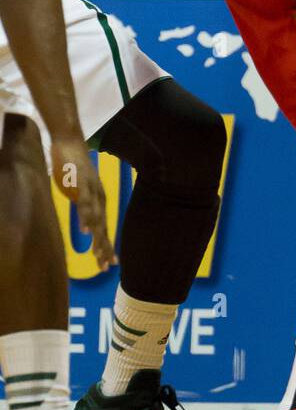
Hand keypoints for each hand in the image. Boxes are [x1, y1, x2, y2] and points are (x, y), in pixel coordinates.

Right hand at [51, 136, 115, 271]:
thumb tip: (83, 219)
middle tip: (106, 267)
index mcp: (98, 200)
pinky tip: (86, 232)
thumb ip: (83, 204)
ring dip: (98, 238)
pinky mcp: (81, 184)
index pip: (105, 227)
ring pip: (96, 219)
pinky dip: (86, 219)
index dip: (108, 245)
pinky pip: (84, 205)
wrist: (70, 142)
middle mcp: (99, 198)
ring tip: (98, 255)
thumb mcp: (80, 189)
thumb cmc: (74, 166)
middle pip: (104, 227)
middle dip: (105, 248)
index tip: (111, 263)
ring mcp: (91, 191)